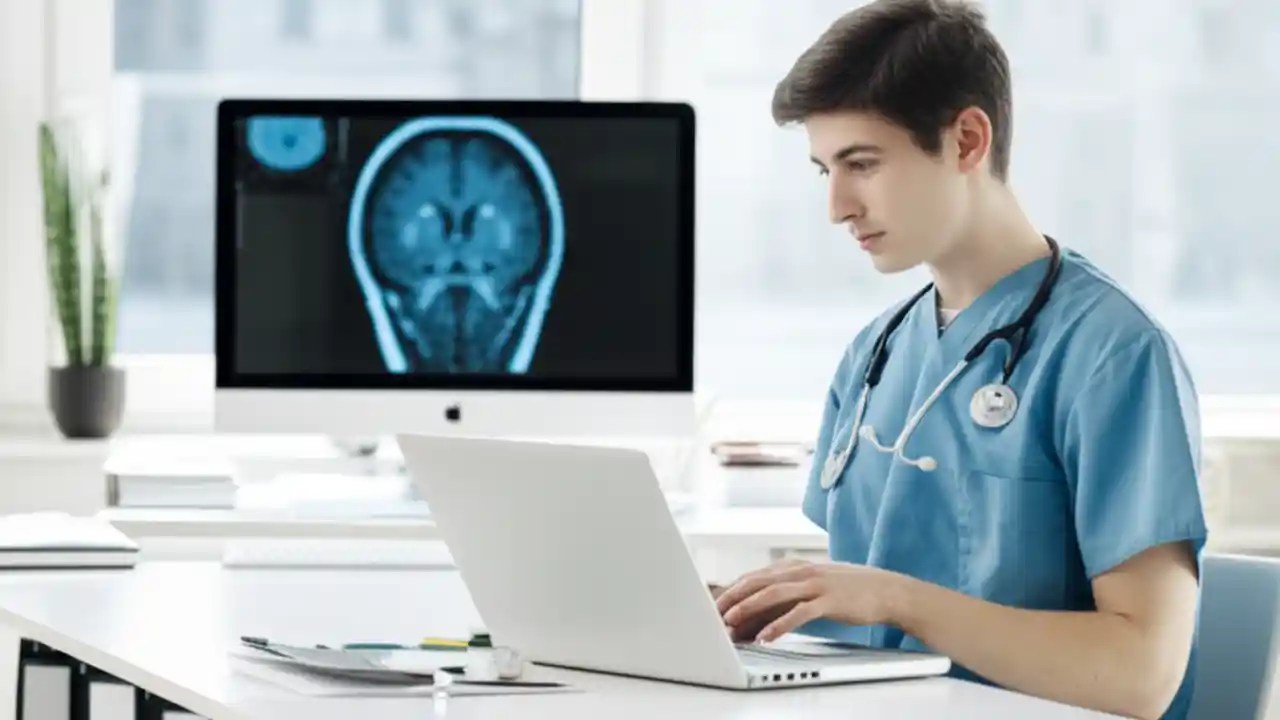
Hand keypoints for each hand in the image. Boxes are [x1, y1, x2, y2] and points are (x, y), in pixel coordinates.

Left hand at [715, 558, 906, 643]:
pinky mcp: (829, 600)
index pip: (754, 577)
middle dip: (732, 598)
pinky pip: (799, 613)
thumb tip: (754, 621)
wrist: (887, 590)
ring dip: (749, 608)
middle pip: (758, 582)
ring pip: (773, 593)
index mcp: (794, 567)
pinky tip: (766, 636)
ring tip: (731, 622)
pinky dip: (780, 625)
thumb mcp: (811, 590)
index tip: (713, 606)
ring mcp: (815, 584)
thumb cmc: (846, 593)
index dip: (732, 591)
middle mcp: (801, 571)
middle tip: (713, 615)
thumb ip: (784, 602)